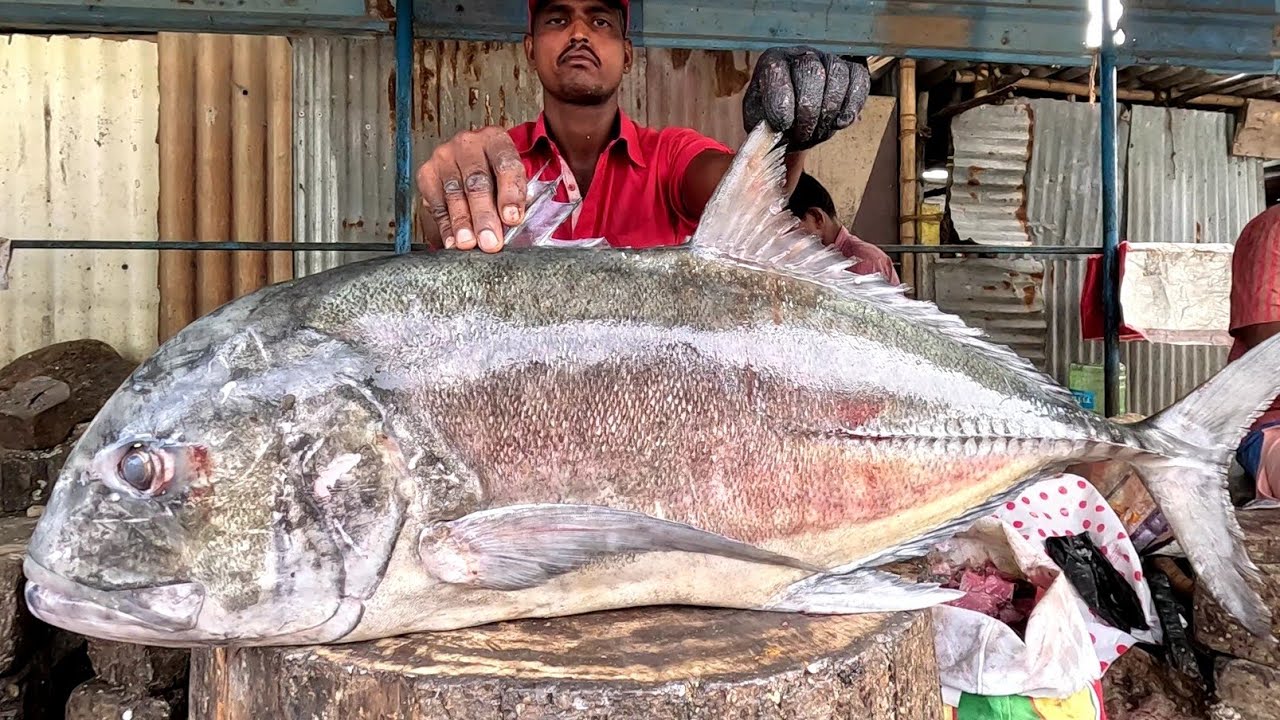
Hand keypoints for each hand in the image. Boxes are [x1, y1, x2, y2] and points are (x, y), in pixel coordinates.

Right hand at [415, 127, 526, 251]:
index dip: (510, 193)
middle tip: (490, 242)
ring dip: (462, 223)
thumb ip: (516, 196)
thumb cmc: (497, 175)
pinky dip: (445, 227)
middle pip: (476, 182)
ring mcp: (444, 157)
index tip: (512, 219)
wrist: (471, 164)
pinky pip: (436, 204)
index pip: (505, 164)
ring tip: (469, 244)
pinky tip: (452, 242)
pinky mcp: (427, 174)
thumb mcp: (513, 177)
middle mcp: (468, 144)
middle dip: (484, 215)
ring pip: (454, 194)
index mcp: (495, 140)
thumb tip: (513, 224)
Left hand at [742, 47, 870, 151]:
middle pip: (811, 72)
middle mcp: (800, 54)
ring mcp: (827, 59)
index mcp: (771, 62)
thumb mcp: (759, 126)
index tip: (782, 126)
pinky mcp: (850, 70)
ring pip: (837, 75)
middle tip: (802, 136)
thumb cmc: (773, 123)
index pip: (776, 71)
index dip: (781, 103)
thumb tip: (779, 127)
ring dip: (829, 112)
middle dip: (808, 112)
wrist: (792, 125)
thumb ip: (764, 126)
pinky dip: (852, 105)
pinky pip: (859, 80)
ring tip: (817, 132)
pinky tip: (839, 123)